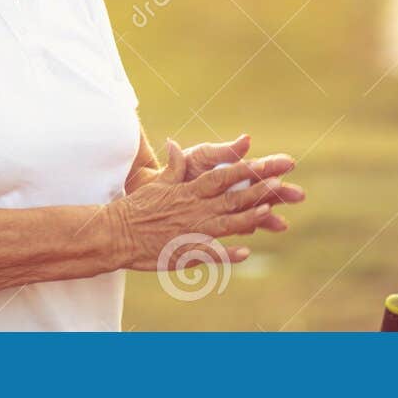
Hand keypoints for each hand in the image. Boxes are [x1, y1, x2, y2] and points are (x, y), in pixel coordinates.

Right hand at [106, 139, 303, 270]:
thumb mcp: (157, 183)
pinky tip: (247, 252)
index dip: (243, 171)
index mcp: (188, 191)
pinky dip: (229, 254)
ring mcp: (192, 231)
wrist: (118, 233)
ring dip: (248, 218)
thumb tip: (175, 144)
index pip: (221, 178)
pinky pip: (212, 254)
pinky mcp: (186, 251)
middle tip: (279, 185)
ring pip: (226, 224)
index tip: (262, 164)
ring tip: (268, 212)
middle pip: (230, 199)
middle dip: (256, 191)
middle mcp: (194, 209)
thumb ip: (173, 167)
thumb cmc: (137, 207)